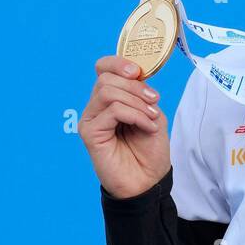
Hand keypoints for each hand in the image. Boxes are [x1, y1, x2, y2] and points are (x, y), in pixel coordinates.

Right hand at [80, 55, 170, 198]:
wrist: (148, 181)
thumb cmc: (149, 150)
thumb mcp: (152, 113)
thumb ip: (142, 93)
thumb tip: (135, 75)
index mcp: (110, 99)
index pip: (103, 68)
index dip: (119, 63)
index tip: (138, 72)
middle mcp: (96, 107)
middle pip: (106, 78)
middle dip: (136, 86)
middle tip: (154, 101)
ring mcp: (90, 120)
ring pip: (107, 91)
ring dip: (136, 102)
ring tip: (151, 118)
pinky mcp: (90, 133)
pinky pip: (112, 110)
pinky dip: (135, 115)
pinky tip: (147, 127)